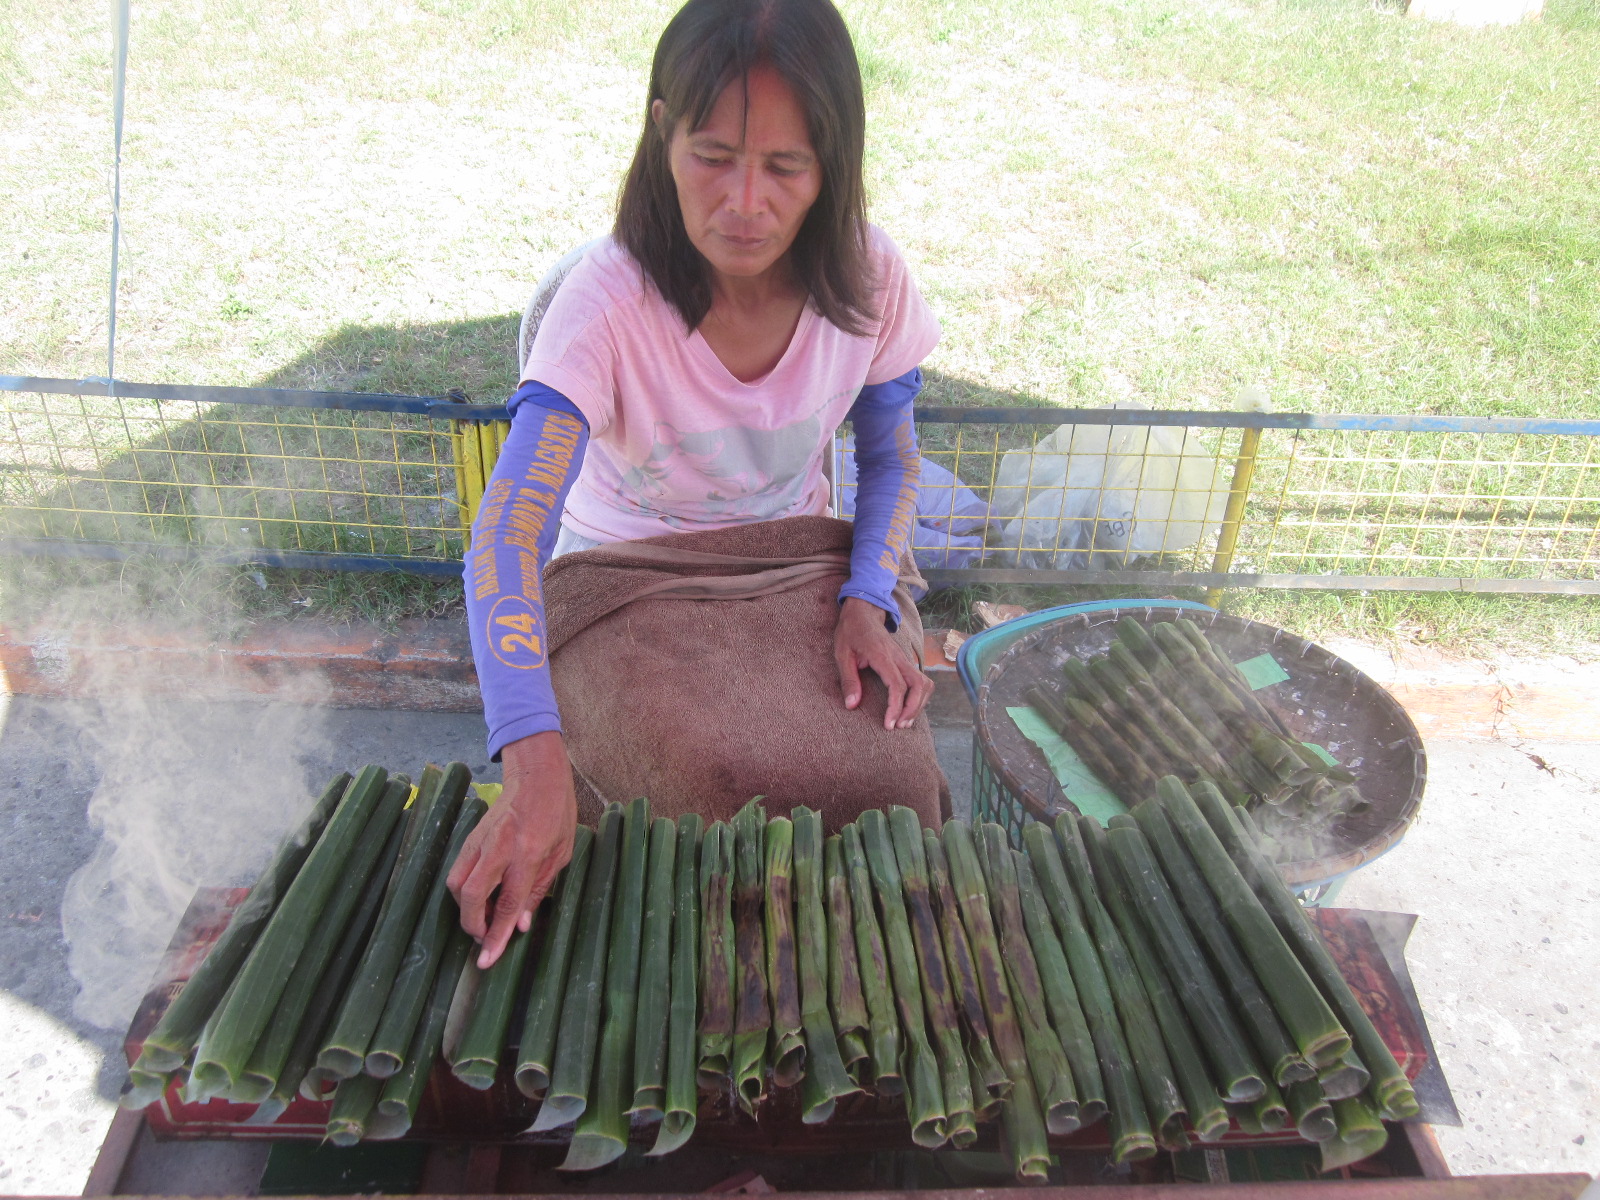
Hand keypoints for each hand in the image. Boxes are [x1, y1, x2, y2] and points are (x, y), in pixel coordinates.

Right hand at [447, 730, 576, 969]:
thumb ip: (539, 890)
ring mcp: (479, 842)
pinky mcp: (469, 838)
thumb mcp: (561, 854)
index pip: (506, 903)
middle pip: (468, 896)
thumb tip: (519, 925)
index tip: (487, 960)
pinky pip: (457, 871)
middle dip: (471, 925)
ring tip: (483, 918)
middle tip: (484, 939)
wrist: (536, 775)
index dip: (496, 935)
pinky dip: (462, 891)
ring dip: (464, 909)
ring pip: (454, 884)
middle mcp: (498, 849)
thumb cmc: (557, 814)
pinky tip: (480, 897)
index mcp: (527, 854)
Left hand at [834, 597, 934, 730]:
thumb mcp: (842, 654)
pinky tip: (907, 709)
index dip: (896, 707)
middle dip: (913, 709)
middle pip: (919, 685)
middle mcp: (898, 658)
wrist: (863, 611)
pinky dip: (919, 697)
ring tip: (904, 721)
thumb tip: (852, 705)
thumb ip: (849, 680)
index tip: (889, 724)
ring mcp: (904, 659)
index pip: (898, 685)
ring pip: (925, 683)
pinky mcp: (905, 662)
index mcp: (882, 656)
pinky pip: (921, 681)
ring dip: (919, 704)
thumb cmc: (851, 632)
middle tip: (899, 726)